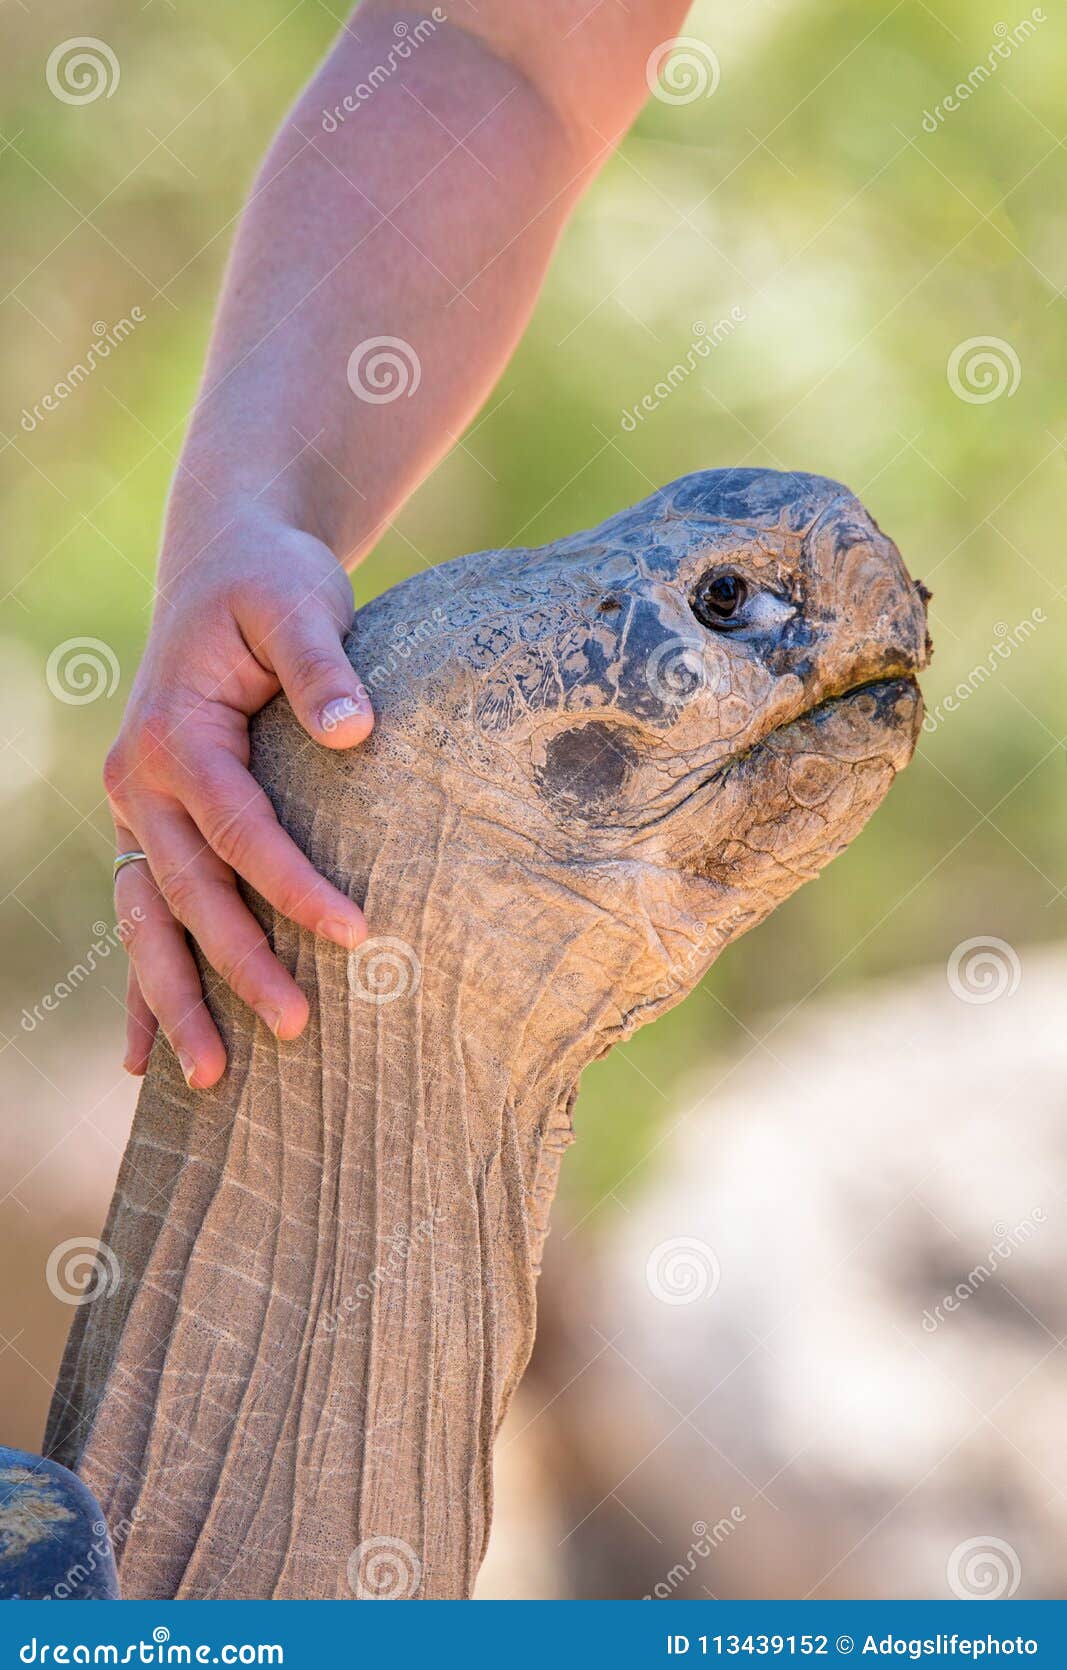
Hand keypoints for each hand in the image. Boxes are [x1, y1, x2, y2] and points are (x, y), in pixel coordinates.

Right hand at [105, 505, 372, 1087]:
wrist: (223, 568)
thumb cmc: (270, 585)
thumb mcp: (297, 600)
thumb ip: (320, 662)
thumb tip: (353, 729)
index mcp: (174, 733)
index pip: (238, 828)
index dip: (292, 885)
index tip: (356, 934)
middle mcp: (141, 782)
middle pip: (186, 891)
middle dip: (235, 965)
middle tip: (295, 1028)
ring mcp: (138, 812)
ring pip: (149, 920)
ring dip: (174, 999)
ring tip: (212, 1077)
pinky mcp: (154, 828)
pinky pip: (144, 916)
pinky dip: (144, 985)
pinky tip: (147, 1056)